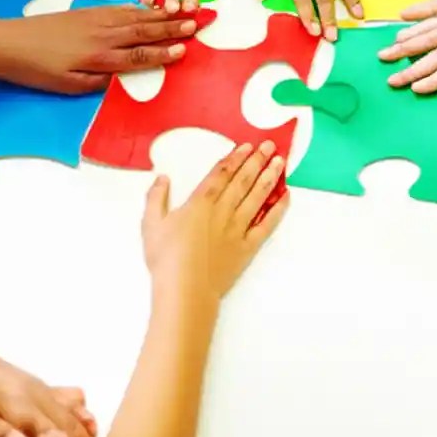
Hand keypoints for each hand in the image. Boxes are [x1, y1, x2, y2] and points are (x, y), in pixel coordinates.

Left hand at [0, 5, 202, 93]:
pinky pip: (122, 9)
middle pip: (144, 30)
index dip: (163, 52)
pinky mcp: (88, 12)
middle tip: (200, 20)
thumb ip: (98, 82)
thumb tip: (123, 77)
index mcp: (99, 56)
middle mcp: (103, 34)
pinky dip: (141, 7)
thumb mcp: (67, 85)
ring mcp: (96, 20)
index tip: (186, 49)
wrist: (8, 41)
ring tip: (185, 10)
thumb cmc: (37, 70)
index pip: (138, 54)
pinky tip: (152, 7)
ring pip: (136, 16)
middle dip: (173, 26)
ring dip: (163, 14)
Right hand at [142, 141, 287, 300]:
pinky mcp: (248, 247)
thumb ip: (156, 198)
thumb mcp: (151, 225)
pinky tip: (286, 196)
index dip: (234, 158)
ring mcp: (238, 228)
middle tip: (270, 145)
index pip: (221, 174)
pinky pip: (267, 224)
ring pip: (257, 197)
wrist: (186, 290)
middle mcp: (223, 211)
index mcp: (200, 203)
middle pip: (243, 180)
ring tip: (280, 162)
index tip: (246, 146)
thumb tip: (162, 178)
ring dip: (270, 177)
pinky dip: (278, 209)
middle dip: (257, 160)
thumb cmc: (166, 260)